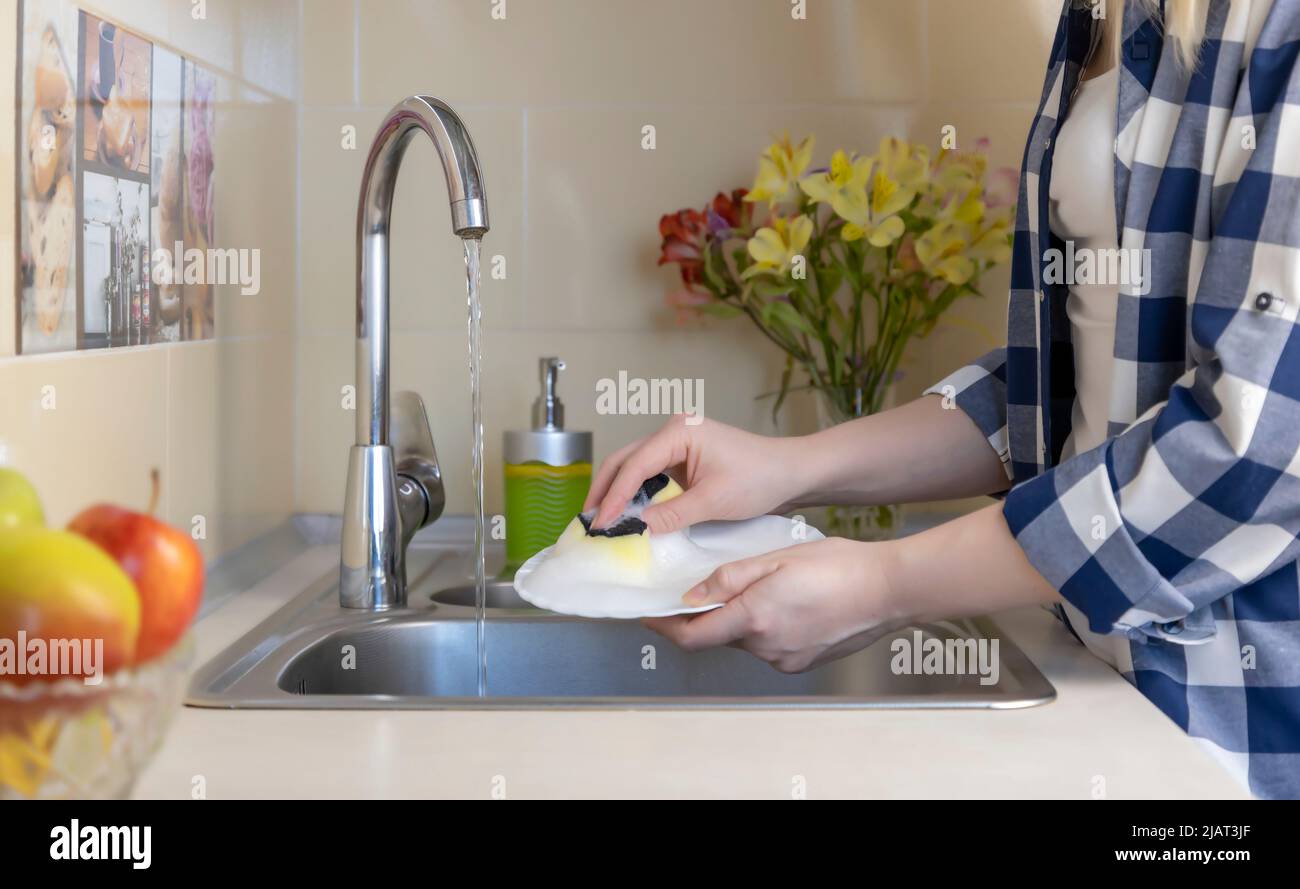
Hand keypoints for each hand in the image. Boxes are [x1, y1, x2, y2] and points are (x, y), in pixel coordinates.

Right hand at [584, 415, 805, 532]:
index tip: (600, 524)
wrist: (790, 473)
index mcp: (679, 431)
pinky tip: (628, 514)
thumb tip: (639, 527)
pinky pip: (651, 475)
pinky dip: (637, 494)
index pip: (635, 466)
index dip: (614, 497)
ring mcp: (677, 444)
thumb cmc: (760, 478)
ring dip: (618, 492)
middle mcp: (673, 431)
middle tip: (590, 522)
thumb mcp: (715, 501)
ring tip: (603, 520)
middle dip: (606, 490)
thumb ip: (673, 514)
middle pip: (625, 460)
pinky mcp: (682, 459)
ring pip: (634, 467)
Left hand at [644, 537, 906, 672]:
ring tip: (757, 588)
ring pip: (744, 640)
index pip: (692, 635)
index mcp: (754, 618)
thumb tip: (691, 594)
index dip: (664, 627)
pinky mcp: (802, 662)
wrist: (889, 590)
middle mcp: (766, 646)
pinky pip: (769, 646)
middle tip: (701, 588)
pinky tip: (782, 604)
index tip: (648, 615)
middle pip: (718, 636)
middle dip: (705, 616)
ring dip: (738, 620)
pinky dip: (762, 628)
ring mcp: (786, 658)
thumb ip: (729, 578)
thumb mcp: (776, 557)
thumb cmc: (839, 567)